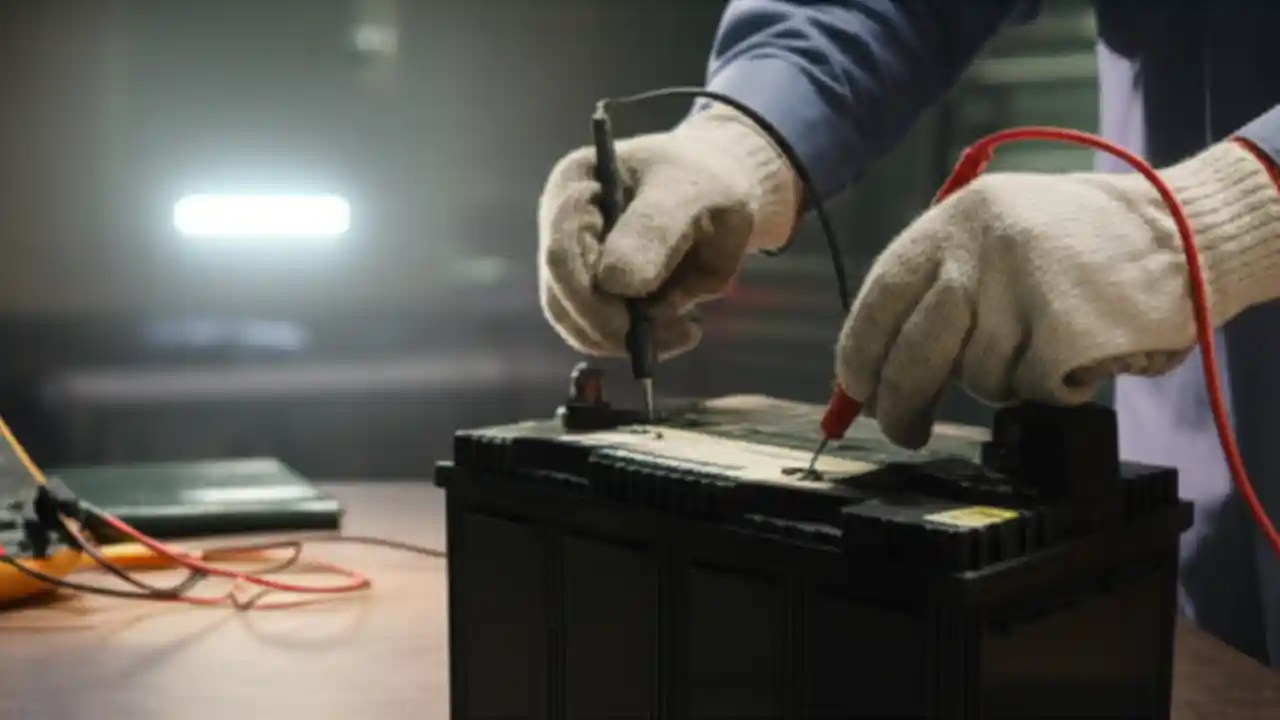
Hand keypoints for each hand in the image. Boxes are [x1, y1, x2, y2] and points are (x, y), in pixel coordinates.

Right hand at [538, 105, 798, 359]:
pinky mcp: (596, 296)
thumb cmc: (707, 181)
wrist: (720, 196)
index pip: (561, 253)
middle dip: (614, 328)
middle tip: (677, 334)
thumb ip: (654, 229)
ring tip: (688, 329)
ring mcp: (575, 264)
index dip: (590, 296)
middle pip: (562, 297)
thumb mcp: (692, 192)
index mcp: (574, 185)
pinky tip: (683, 329)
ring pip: (580, 325)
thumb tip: (613, 282)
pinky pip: (605, 335)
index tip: (634, 323)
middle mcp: (562, 227)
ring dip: (631, 341)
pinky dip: (643, 343)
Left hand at [836, 141, 1279, 448]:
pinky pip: (1031, 389)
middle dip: (901, 403)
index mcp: (955, 219)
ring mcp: (1023, 287)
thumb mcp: (998, 232)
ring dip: (1003, 380)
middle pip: (912, 351)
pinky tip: (1076, 350)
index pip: (880, 295)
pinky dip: (1050, 386)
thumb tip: (876, 366)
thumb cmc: (1078, 245)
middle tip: (905, 430)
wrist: (1184, 231)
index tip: (855, 389)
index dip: (859, 352)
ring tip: (1043, 343)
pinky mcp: (1065, 328)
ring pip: (976, 377)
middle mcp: (980, 248)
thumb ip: (938, 286)